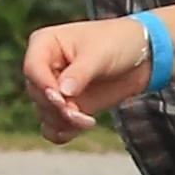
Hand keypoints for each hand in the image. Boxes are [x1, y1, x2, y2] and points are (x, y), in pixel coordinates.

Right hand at [21, 15, 157, 142]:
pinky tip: (81, 127)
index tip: (61, 99)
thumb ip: (79, 73)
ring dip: (64, 121)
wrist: (142, 58)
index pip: (32, 69)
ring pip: (45, 113)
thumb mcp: (99, 54)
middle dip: (58, 108)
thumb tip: (61, 92)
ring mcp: (54, 88)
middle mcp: (44, 67)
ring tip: (88, 121)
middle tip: (79, 114)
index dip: (43, 86)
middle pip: (37, 95)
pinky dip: (64, 132)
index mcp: (45, 44)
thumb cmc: (117, 42)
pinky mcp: (66, 106)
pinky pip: (52, 126)